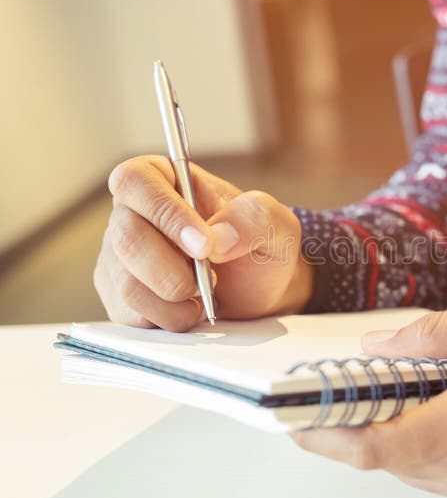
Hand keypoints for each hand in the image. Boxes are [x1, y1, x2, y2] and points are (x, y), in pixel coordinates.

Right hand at [94, 155, 312, 330]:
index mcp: (164, 179)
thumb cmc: (260, 247)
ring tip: (205, 294)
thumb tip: (218, 237)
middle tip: (212, 279)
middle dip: (173, 268)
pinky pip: (129, 314)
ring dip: (175, 298)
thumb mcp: (275, 224)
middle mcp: (132, 214)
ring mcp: (120, 256)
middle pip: (125, 236)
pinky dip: (168, 319)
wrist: (259, 292)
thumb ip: (253, 218)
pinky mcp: (120, 297)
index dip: (164, 213)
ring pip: (126, 282)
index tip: (204, 245)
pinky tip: (191, 310)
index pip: (134, 180)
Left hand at [291, 299, 446, 497]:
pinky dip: (428, 448)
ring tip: (385, 397)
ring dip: (392, 437)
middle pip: (388, 459)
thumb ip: (437, 334)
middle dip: (352, 430)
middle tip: (331, 398)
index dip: (324, 433)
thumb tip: (380, 346)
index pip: (373, 444)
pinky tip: (437, 414)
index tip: (293, 418)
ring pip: (417, 470)